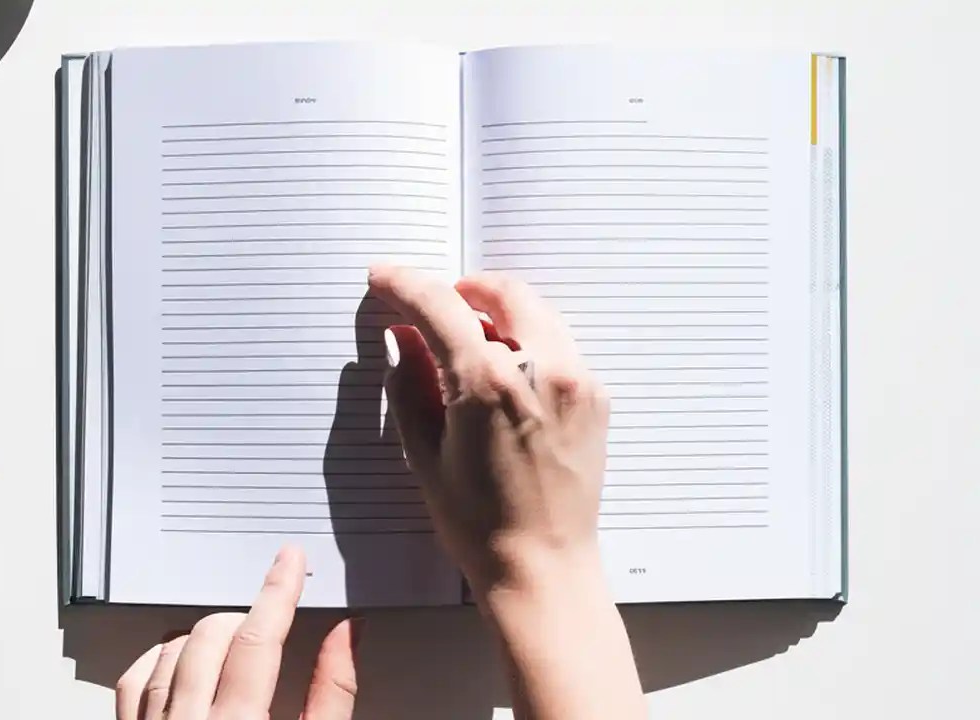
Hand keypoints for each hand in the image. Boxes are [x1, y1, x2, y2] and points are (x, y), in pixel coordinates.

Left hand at [115, 547, 357, 719]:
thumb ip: (332, 692)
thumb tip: (347, 636)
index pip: (258, 640)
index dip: (278, 592)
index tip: (290, 560)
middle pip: (211, 637)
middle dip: (244, 621)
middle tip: (267, 630)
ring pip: (169, 652)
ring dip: (204, 640)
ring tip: (231, 651)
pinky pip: (133, 682)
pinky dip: (158, 662)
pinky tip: (180, 666)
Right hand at [369, 265, 609, 597]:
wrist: (543, 568)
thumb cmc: (478, 524)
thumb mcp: (424, 453)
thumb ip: (410, 383)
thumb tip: (401, 338)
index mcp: (487, 382)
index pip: (439, 306)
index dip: (405, 284)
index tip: (384, 277)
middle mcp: (540, 368)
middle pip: (502, 291)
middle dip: (462, 290)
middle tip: (434, 307)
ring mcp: (576, 380)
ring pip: (537, 312)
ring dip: (500, 312)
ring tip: (471, 342)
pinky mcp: (595, 397)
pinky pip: (559, 346)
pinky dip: (530, 342)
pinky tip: (508, 375)